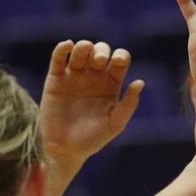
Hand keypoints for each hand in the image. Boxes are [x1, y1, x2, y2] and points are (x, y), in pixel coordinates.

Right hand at [37, 40, 143, 166]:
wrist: (64, 149)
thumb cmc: (92, 139)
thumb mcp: (115, 123)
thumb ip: (128, 104)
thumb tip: (140, 82)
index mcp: (111, 84)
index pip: (119, 60)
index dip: (120, 56)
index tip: (117, 62)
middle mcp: (93, 77)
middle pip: (100, 51)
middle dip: (101, 50)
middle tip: (99, 61)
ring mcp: (74, 76)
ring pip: (80, 51)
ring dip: (84, 46)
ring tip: (84, 51)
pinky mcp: (55, 79)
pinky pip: (58, 58)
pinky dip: (62, 49)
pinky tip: (68, 45)